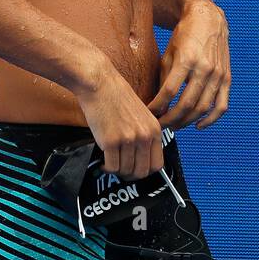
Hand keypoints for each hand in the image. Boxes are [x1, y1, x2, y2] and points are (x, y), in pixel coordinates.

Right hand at [73, 57, 163, 180]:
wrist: (100, 84)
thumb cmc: (117, 96)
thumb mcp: (141, 114)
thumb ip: (144, 134)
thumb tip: (141, 157)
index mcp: (154, 129)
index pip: (157, 164)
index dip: (146, 171)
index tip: (136, 169)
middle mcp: (144, 136)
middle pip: (142, 172)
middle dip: (130, 175)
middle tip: (121, 169)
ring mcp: (128, 139)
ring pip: (126, 171)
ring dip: (117, 170)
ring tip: (111, 162)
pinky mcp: (111, 141)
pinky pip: (112, 167)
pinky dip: (106, 168)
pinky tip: (103, 160)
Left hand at [148, 0, 230, 129]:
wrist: (208, 19)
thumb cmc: (184, 35)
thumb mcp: (169, 52)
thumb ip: (164, 78)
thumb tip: (157, 104)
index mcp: (187, 59)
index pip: (169, 92)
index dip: (157, 107)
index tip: (149, 113)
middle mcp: (205, 68)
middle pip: (186, 104)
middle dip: (170, 119)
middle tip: (159, 125)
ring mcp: (218, 74)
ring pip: (202, 108)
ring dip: (186, 122)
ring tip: (174, 126)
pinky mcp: (227, 78)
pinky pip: (221, 105)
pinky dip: (211, 119)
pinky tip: (198, 125)